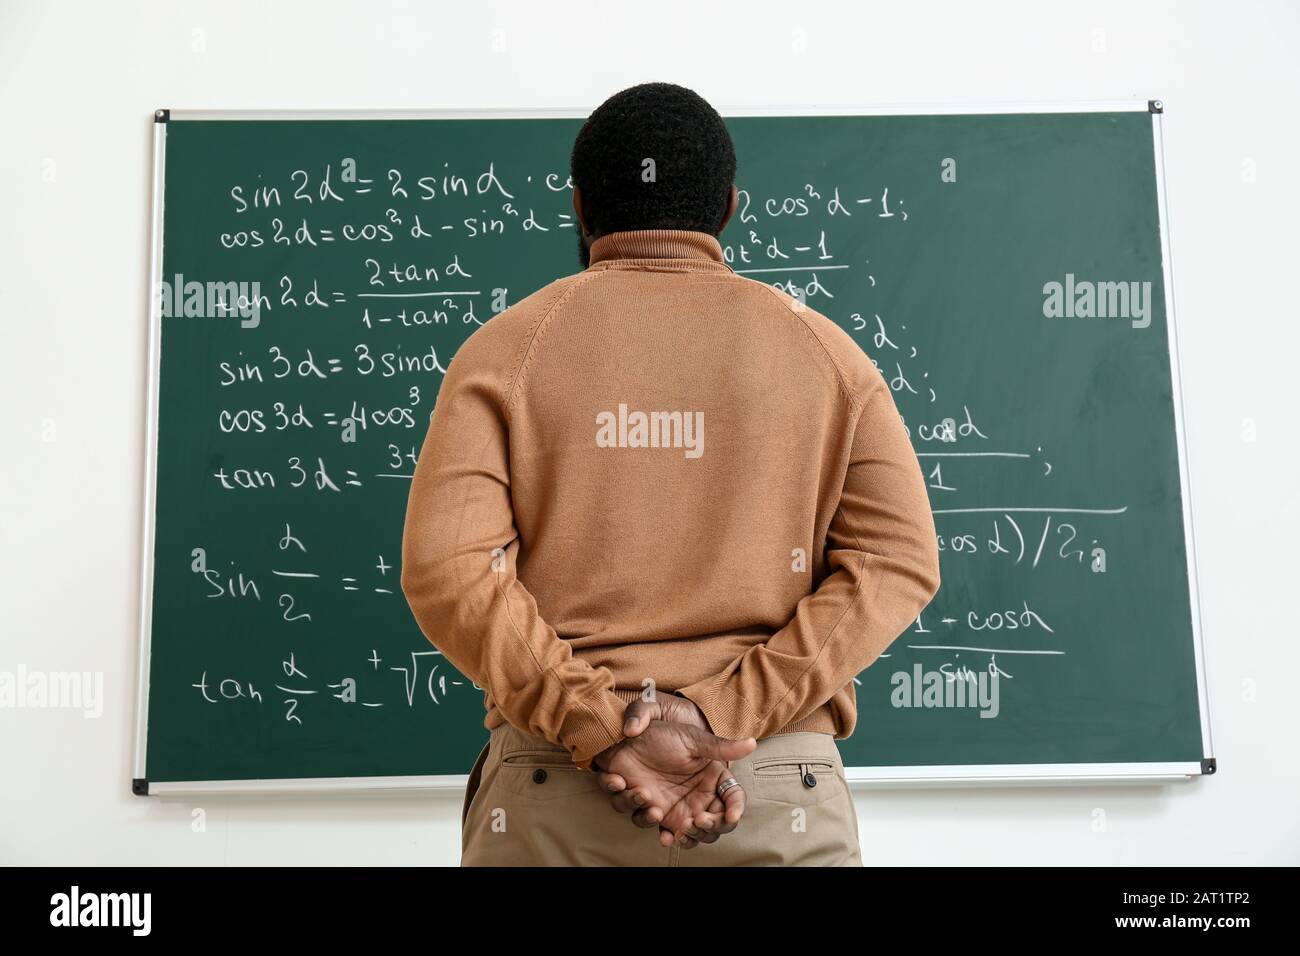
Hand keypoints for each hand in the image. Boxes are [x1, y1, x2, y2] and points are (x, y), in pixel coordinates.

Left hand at [594, 716, 754, 846]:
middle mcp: (696, 797)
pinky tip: (644, 804)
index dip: (734, 811)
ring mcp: (674, 806)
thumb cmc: (663, 735)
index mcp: (712, 780)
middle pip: (713, 828)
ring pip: (686, 836)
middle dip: (706, 830)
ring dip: (678, 832)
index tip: (730, 817)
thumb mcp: (693, 740)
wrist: (626, 737)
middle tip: (695, 821)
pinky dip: (645, 818)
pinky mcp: (650, 809)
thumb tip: (752, 743)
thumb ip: (721, 747)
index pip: (732, 801)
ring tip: (656, 809)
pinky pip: (650, 825)